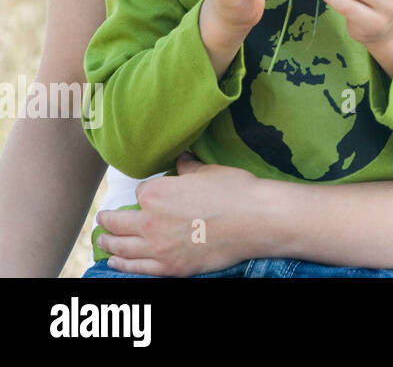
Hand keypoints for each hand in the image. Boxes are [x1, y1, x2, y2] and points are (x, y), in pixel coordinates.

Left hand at [94, 154, 262, 276]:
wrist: (256, 220)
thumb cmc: (234, 191)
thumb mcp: (208, 171)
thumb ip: (188, 168)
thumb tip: (182, 160)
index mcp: (156, 194)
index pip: (140, 192)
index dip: (147, 191)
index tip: (150, 193)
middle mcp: (149, 222)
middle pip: (118, 222)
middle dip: (108, 219)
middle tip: (103, 218)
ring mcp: (158, 248)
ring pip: (122, 247)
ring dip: (108, 242)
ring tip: (102, 240)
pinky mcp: (170, 267)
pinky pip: (137, 268)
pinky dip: (122, 264)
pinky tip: (115, 261)